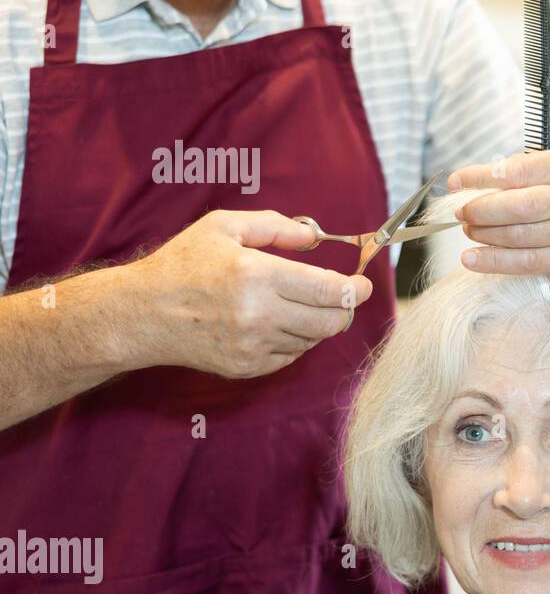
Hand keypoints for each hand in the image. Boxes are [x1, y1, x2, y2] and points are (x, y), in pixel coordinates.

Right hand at [124, 210, 372, 377]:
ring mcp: (253, 346)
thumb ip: (276, 226)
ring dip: (317, 322)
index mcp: (257, 275)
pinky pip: (291, 355)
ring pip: (313, 339)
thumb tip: (315, 237)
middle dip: (344, 307)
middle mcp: (258, 315)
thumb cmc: (182, 264)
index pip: (329, 290)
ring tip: (297, 303)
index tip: (365, 284)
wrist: (140, 314)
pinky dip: (294, 339)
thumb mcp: (224, 227)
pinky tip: (275, 322)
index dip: (356, 288)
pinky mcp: (246, 367)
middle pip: (331, 320)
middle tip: (343, 294)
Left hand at [446, 146, 549, 277]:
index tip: (454, 182)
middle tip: (461, 213)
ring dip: (484, 235)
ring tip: (468, 230)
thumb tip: (477, 181)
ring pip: (519, 236)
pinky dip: (494, 262)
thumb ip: (530, 169)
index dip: (480, 177)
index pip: (517, 171)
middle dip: (480, 210)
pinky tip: (472, 259)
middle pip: (518, 207)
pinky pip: (528, 263)